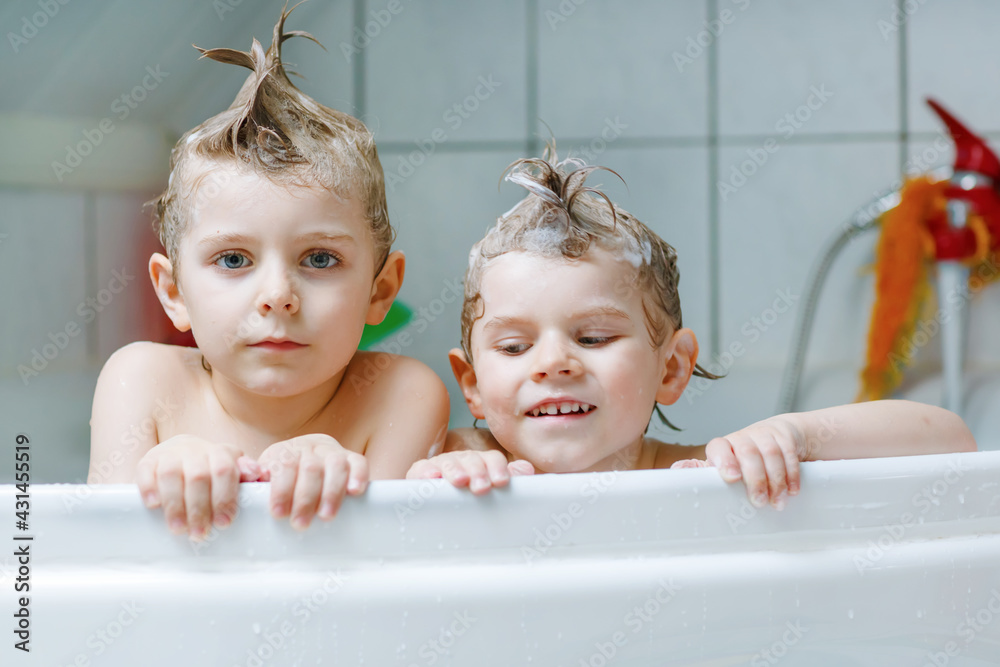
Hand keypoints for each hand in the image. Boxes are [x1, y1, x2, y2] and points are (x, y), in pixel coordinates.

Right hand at [136, 435, 258, 538]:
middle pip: (198, 476)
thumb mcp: (233, 472)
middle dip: (200, 508)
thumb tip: (261, 475)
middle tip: (200, 534)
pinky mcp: (148, 460)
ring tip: (178, 529)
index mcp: (220, 453)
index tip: (224, 523)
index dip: (225, 498)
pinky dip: (149, 488)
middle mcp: (195, 450)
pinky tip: (154, 506)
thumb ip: (247, 475)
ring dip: (175, 505)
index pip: (225, 470)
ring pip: (171, 475)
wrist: (182, 451)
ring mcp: (170, 454)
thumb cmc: (213, 470)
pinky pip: (146, 471)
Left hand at [257, 434, 367, 528]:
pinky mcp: (352, 458)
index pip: (284, 464)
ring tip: (326, 516)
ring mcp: (332, 451)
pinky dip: (358, 475)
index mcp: (285, 451)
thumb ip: (259, 482)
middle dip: (305, 498)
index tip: (279, 514)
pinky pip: (359, 462)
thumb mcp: (266, 478)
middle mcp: (310, 447)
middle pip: (311, 468)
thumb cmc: (283, 481)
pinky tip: (355, 492)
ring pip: (336, 465)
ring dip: (331, 492)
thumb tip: (254, 486)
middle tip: (300, 523)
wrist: (305, 461)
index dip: (281, 489)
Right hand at [406, 451, 533, 493]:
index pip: (493, 459)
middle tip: (481, 486)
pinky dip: (425, 471)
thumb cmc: (473, 495)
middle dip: (477, 471)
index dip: (498, 468)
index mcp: (483, 462)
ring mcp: (442, 465)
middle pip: (472, 459)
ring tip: (460, 480)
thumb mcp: (493, 488)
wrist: (443, 504)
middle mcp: (463, 460)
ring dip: (455, 469)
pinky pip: (421, 468)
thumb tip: (526, 470)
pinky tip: (431, 477)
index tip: (501, 481)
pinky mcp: (421, 472)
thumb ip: (511, 479)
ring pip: (449, 461)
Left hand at [685, 416, 806, 509]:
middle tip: (759, 501)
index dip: (724, 461)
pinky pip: (789, 453)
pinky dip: (792, 474)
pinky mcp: (785, 436)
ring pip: (770, 454)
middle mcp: (743, 438)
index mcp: (724, 446)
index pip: (718, 447)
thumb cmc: (746, 456)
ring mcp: (765, 434)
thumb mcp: (725, 464)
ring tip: (777, 502)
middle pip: (747, 452)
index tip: (732, 478)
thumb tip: (675, 471)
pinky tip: (791, 490)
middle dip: (755, 479)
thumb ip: (703, 470)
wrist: (781, 435)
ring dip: (776, 481)